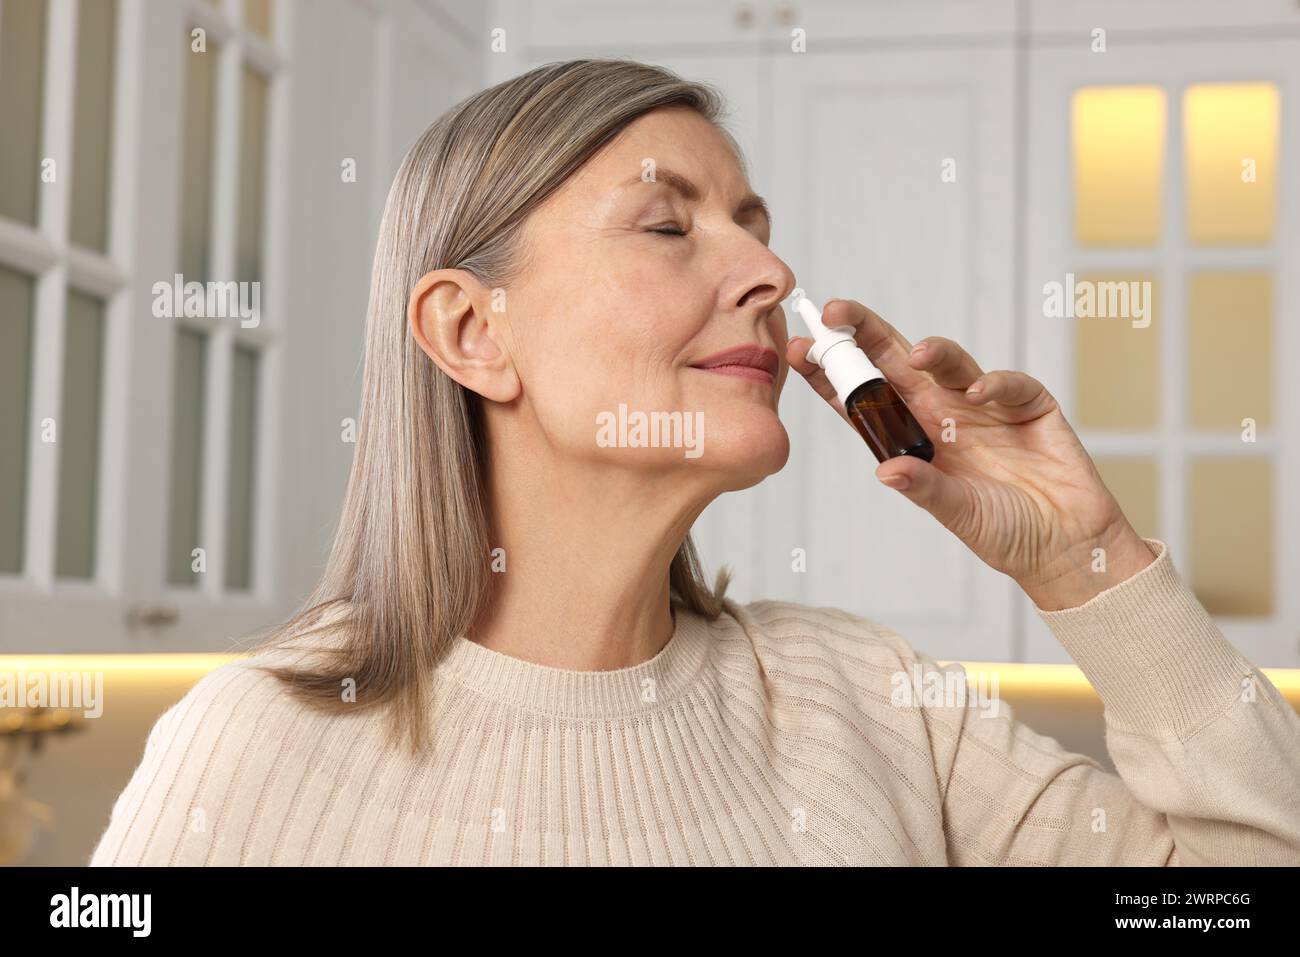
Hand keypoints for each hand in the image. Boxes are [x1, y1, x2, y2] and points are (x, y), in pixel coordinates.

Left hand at [787, 299, 1155, 610]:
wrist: (1066, 545)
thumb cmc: (1004, 531)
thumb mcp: (956, 513)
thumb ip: (924, 488)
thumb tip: (885, 471)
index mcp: (914, 437)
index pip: (864, 399)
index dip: (832, 376)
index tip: (800, 352)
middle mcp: (942, 413)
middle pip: (896, 364)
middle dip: (866, 335)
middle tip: (836, 312)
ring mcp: (985, 405)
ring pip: (947, 363)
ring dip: (929, 352)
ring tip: (913, 354)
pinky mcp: (1029, 405)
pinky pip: (1008, 384)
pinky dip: (994, 383)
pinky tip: (978, 391)